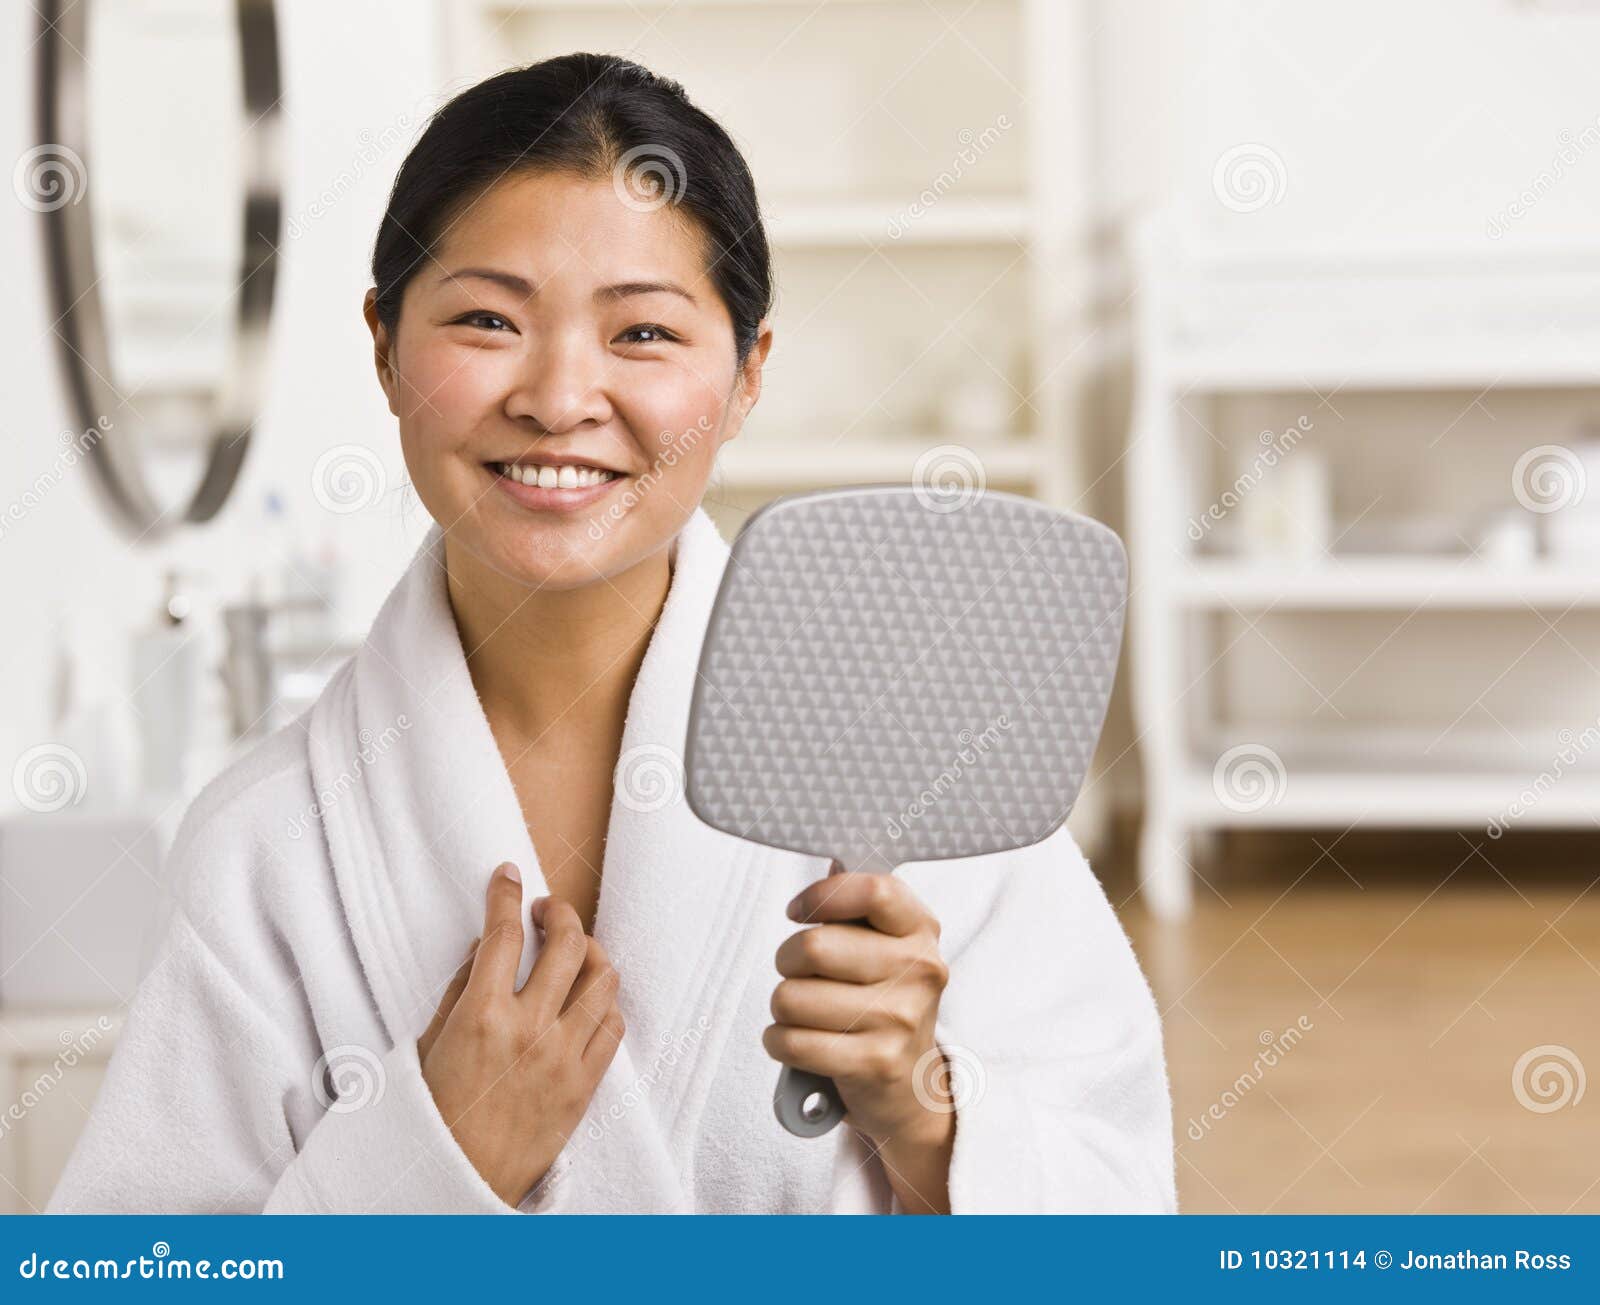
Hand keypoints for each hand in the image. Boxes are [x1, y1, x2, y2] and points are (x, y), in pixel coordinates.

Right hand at [418, 862, 623, 1207]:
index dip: (506, 894)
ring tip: (575, 950)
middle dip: (560, 913)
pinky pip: (614, 1025)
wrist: (454, 1184)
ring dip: (591, 952)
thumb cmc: (432, 1117)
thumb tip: (483, 950)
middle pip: (568, 943)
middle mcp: (530, 1030)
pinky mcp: (586, 1084)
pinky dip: (605, 1002)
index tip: (509, 875)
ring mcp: (564, 1057)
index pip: (503, 933)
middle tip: (548, 910)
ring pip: (604, 978)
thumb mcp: (428, 1045)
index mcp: (481, 1016)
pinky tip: (589, 998)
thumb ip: (459, 992)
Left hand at [763, 867, 955, 1211]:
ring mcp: (900, 1019)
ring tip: (803, 1012)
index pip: (872, 890)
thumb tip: (832, 857)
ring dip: (782, 1006)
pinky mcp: (875, 1063)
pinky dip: (779, 1042)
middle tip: (798, 972)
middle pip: (814, 947)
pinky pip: (792, 1042)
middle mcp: (919, 970)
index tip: (798, 912)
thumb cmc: (881, 999)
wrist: (909, 1083)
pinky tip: (795, 1041)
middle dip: (787, 960)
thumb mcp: (885, 945)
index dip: (821, 897)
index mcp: (920, 928)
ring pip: (792, 997)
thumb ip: (858, 905)